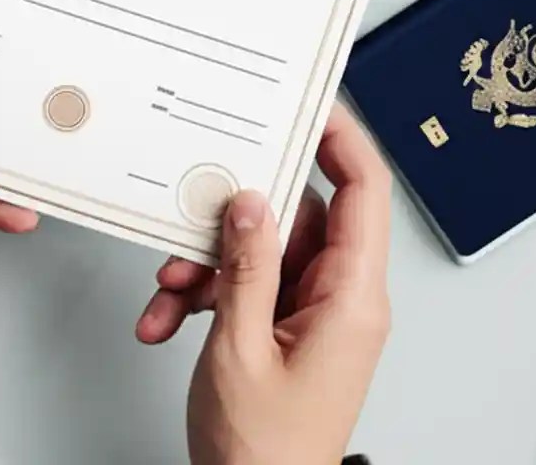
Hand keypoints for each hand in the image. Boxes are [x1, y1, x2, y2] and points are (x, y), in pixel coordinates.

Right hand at [136, 105, 391, 464]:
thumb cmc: (266, 453)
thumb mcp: (240, 348)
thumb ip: (245, 267)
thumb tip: (252, 202)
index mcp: (352, 300)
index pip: (365, 193)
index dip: (342, 140)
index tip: (309, 106)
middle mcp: (342, 301)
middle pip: (297, 219)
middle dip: (234, 222)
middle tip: (195, 221)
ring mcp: (315, 315)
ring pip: (262, 253)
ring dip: (209, 268)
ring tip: (172, 292)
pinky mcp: (288, 329)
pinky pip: (249, 288)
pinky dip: (207, 297)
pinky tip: (170, 319)